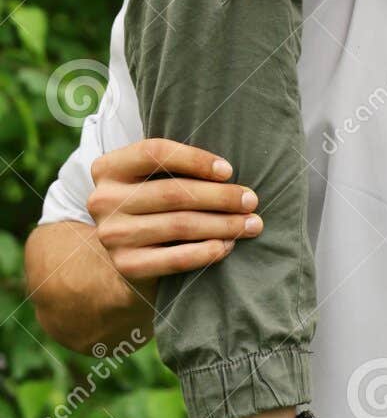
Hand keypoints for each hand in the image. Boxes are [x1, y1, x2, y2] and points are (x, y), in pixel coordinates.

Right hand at [87, 139, 262, 291]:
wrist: (125, 249)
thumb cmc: (153, 200)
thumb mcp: (153, 175)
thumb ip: (177, 165)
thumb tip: (229, 171)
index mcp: (109, 167)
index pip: (155, 152)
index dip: (195, 159)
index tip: (229, 170)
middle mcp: (103, 200)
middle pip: (172, 193)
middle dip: (220, 196)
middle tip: (252, 200)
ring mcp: (112, 235)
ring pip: (179, 225)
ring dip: (222, 225)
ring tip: (250, 224)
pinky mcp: (125, 265)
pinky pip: (173, 259)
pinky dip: (205, 252)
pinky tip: (227, 246)